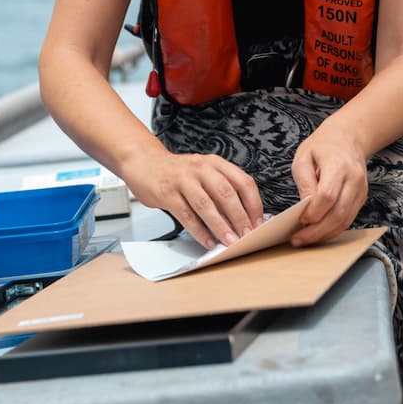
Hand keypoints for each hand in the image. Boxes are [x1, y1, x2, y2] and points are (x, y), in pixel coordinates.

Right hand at [121, 148, 263, 249]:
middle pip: (226, 193)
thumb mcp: (203, 172)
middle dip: (240, 217)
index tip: (259, 222)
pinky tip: (207, 241)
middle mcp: (201, 168)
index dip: (253, 203)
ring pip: (206, 205)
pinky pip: (187, 215)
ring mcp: (183, 179)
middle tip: (248, 235)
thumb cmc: (177, 172)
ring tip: (229, 241)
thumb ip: (221, 189)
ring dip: (221, 226)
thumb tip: (242, 217)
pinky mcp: (167, 193)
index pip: (242, 181)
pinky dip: (199, 231)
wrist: (144, 162)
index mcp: (215, 163)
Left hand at [290, 126, 367, 246]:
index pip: (327, 195)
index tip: (299, 220)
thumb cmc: (322, 147)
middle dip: (317, 231)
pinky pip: (348, 219)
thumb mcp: (304, 156)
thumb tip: (304, 207)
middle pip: (338, 213)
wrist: (348, 138)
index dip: (313, 212)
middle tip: (298, 240)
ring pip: (345, 220)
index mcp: (338, 165)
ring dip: (325, 234)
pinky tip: (318, 232)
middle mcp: (354, 179)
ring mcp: (361, 190)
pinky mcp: (361, 198)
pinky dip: (333, 229)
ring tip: (305, 240)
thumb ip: (304, 181)